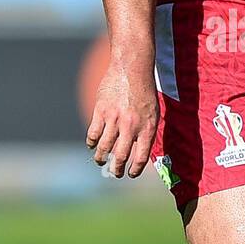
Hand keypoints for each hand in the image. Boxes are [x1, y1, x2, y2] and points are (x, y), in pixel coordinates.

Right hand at [86, 63, 159, 177]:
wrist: (132, 69)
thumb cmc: (144, 92)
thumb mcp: (152, 113)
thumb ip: (145, 132)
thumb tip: (137, 152)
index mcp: (147, 128)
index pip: (141, 157)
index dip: (134, 169)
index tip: (130, 174)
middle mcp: (131, 126)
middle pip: (121, 156)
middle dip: (117, 169)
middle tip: (114, 172)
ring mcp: (115, 119)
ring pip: (104, 148)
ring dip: (101, 158)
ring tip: (100, 161)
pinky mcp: (101, 111)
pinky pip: (93, 133)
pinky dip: (91, 142)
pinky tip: (92, 144)